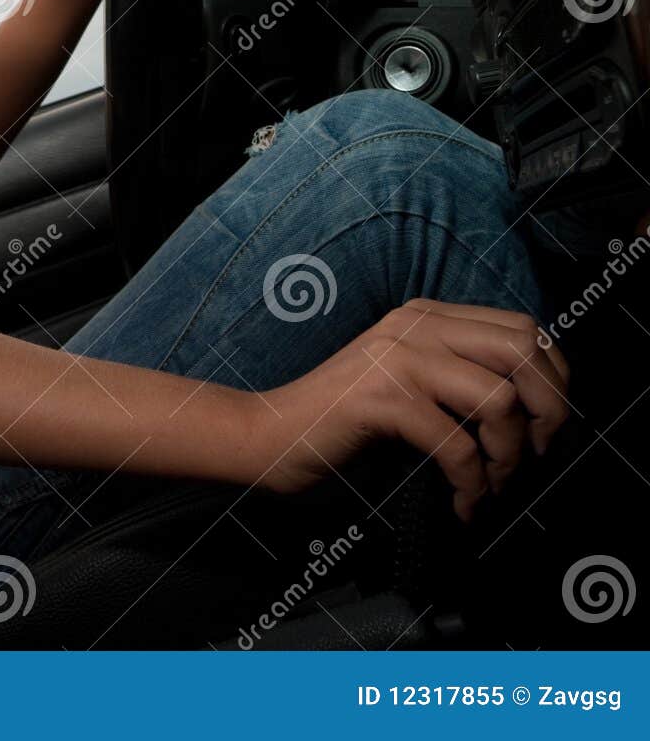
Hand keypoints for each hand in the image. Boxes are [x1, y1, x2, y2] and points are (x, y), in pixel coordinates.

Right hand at [256, 299, 570, 523]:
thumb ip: (456, 374)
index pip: (524, 328)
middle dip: (549, 409)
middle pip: (523, 349)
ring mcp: (395, 359)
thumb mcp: (407, 382)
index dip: (555, 379)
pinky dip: (471, 485)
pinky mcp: (379, 400)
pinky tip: (461, 505)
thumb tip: (535, 407)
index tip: (547, 428)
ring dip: (508, 456)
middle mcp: (414, 326)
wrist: (266, 436)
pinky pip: (457, 445)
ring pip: (498, 398)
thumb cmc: (340, 422)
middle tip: (535, 455)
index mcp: (425, 317)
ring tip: (491, 485)